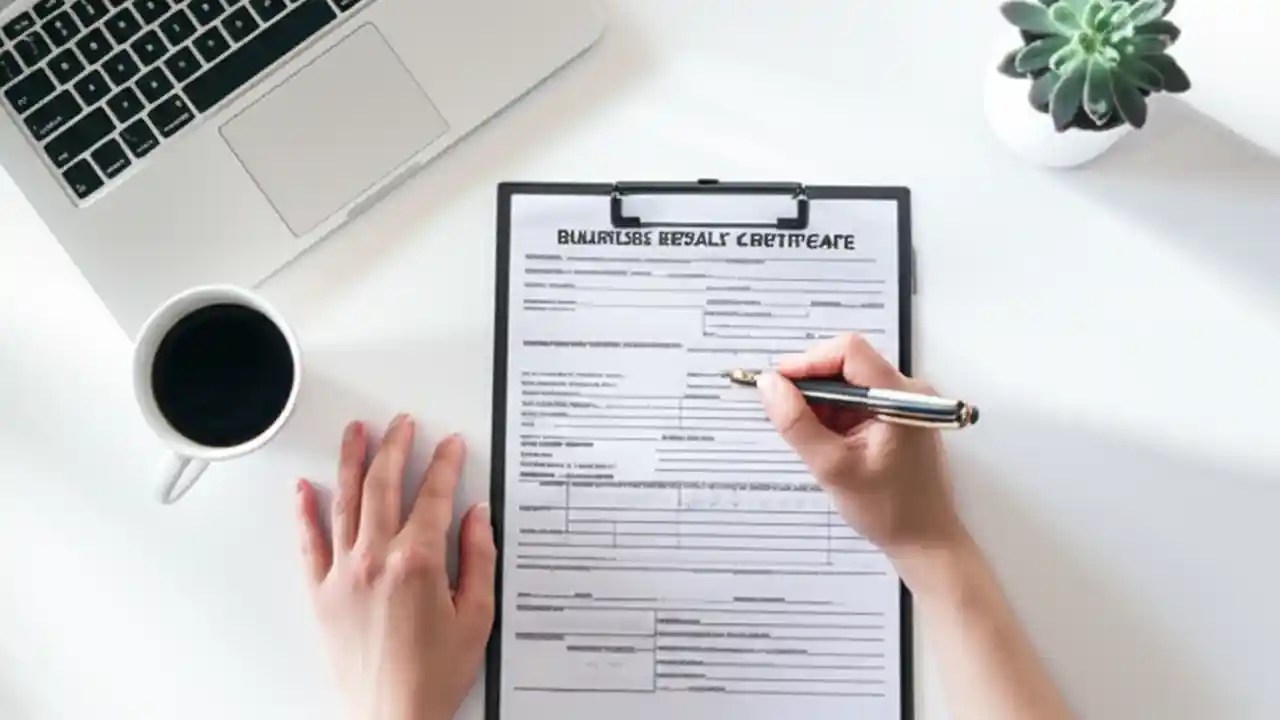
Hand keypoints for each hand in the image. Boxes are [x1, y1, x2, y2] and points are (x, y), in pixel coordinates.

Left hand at [295, 415, 494, 719]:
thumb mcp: (477, 615)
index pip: (434, 495)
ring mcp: (344, 574)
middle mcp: (376, 560)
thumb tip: (475, 516)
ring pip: (345, 501)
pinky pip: (309, 543)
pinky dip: (305, 512)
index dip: (445, 463)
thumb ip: (478, 558)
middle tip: (403, 425)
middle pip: (384, 485)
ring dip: (352, 460)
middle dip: (396, 446)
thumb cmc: (434, 675)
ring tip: (356, 433)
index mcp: (419, 562)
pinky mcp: (321, 594)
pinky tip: (304, 489)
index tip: (450, 446)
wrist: (394, 716)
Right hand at [756, 334, 967, 581]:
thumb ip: (797, 423)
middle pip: (847, 364)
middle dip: (811, 386)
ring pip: (849, 383)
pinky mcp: (897, 416)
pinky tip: (828, 443)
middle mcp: (907, 389)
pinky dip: (834, 416)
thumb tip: (768, 384)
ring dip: (821, 404)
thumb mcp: (833, 467)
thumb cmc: (888, 509)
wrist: (926, 541)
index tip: (778, 384)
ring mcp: (903, 402)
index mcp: (899, 395)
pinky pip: (857, 401)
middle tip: (787, 416)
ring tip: (812, 440)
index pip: (848, 351)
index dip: (809, 361)